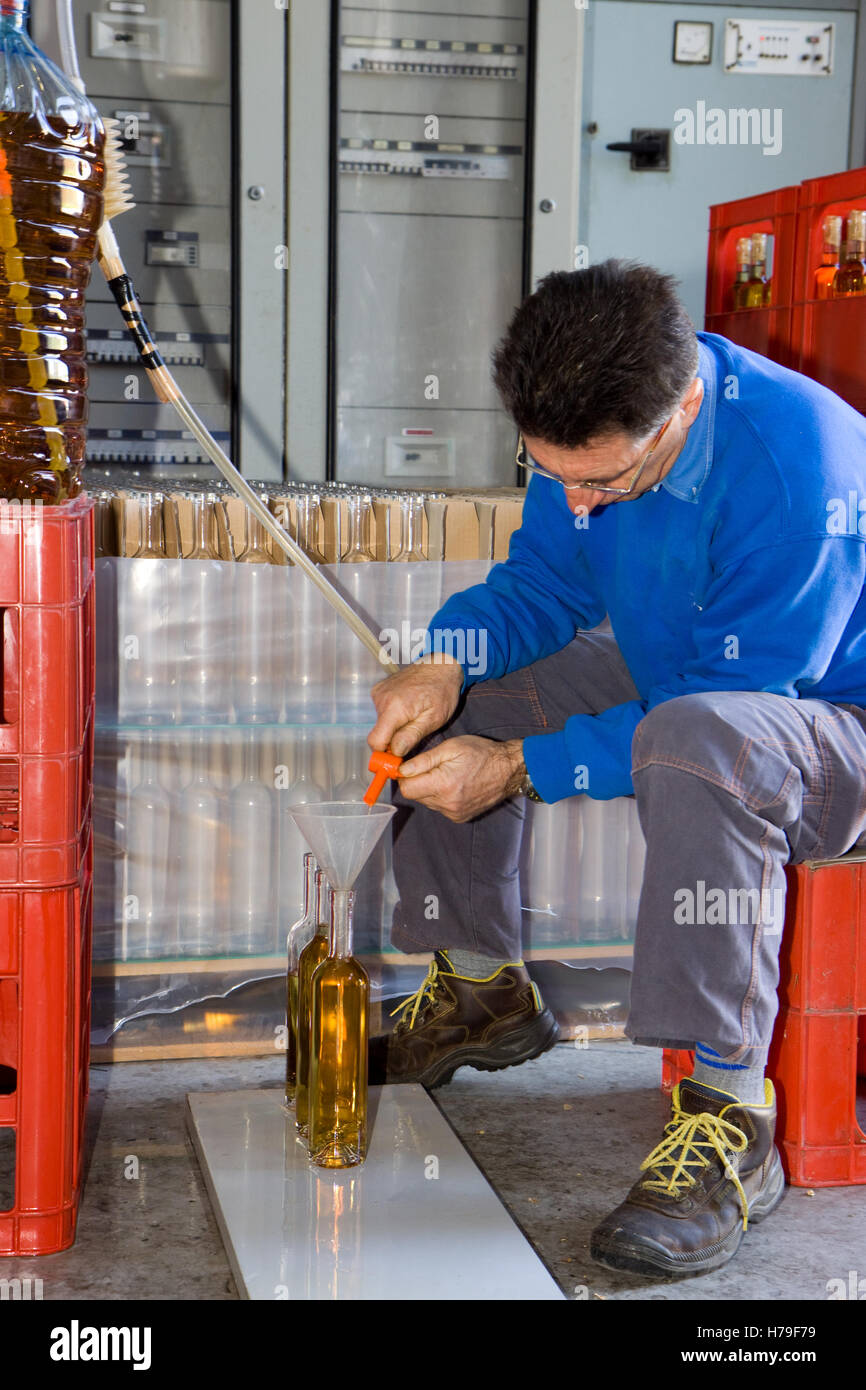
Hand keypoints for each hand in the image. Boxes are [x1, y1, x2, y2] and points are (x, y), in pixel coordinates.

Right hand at [368, 654, 463, 757]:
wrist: (440, 664)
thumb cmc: (442, 691)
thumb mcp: (433, 719)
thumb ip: (412, 736)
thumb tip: (395, 752)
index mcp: (395, 707)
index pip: (375, 741)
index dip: (384, 753)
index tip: (397, 759)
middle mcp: (381, 698)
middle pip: (378, 733)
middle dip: (392, 741)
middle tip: (413, 736)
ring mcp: (378, 692)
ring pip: (380, 724)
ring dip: (394, 727)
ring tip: (414, 717)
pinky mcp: (378, 690)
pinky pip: (381, 712)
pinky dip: (393, 716)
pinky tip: (408, 708)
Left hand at [397, 736, 525, 821]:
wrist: (509, 770)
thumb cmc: (482, 754)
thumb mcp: (451, 748)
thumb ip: (423, 760)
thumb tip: (401, 769)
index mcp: (443, 784)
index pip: (407, 789)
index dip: (404, 776)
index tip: (407, 766)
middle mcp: (447, 803)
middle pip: (415, 796)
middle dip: (417, 781)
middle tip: (431, 766)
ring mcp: (454, 813)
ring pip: (427, 802)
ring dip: (429, 789)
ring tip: (446, 774)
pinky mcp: (459, 817)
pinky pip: (439, 807)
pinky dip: (441, 797)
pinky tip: (454, 785)